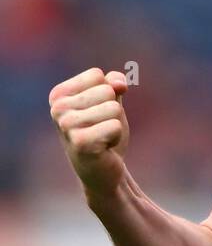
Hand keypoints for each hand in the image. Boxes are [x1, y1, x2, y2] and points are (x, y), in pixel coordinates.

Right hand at [49, 66, 129, 198]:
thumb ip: (114, 83)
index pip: (96, 75)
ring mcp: (66, 126)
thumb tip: (119, 84)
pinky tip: (104, 148)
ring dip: (114, 125)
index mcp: (58, 95)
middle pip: (106, 90)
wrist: (104, 170)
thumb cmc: (104, 132)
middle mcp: (57, 108)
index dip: (107, 93)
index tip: (97, 113)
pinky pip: (115, 126)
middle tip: (101, 129)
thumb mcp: (109, 101)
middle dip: (112, 110)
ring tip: (102, 138)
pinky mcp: (80, 143)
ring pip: (113, 108)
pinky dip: (116, 137)